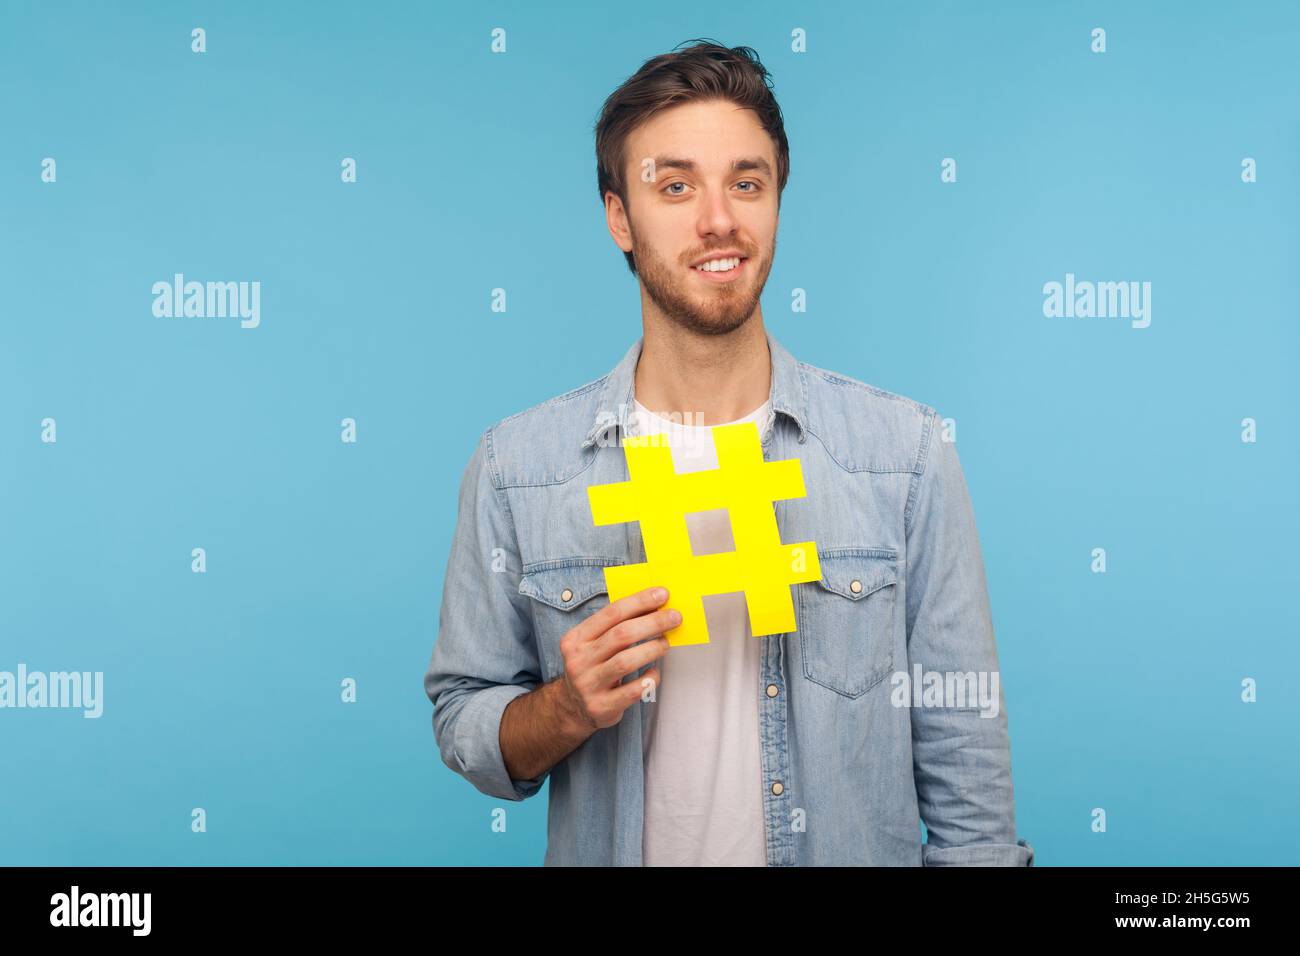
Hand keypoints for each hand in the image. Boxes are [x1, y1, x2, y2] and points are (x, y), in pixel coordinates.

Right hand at [557, 586, 679, 732]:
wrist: (573, 706)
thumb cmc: (592, 667)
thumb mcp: (592, 643)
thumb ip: (615, 626)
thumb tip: (653, 605)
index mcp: (576, 638)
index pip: (611, 613)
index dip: (639, 601)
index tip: (662, 595)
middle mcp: (579, 660)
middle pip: (621, 635)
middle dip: (652, 623)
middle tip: (674, 617)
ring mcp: (589, 684)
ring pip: (626, 661)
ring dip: (652, 649)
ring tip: (665, 643)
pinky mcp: (601, 706)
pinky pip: (633, 691)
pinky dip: (649, 679)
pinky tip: (655, 672)